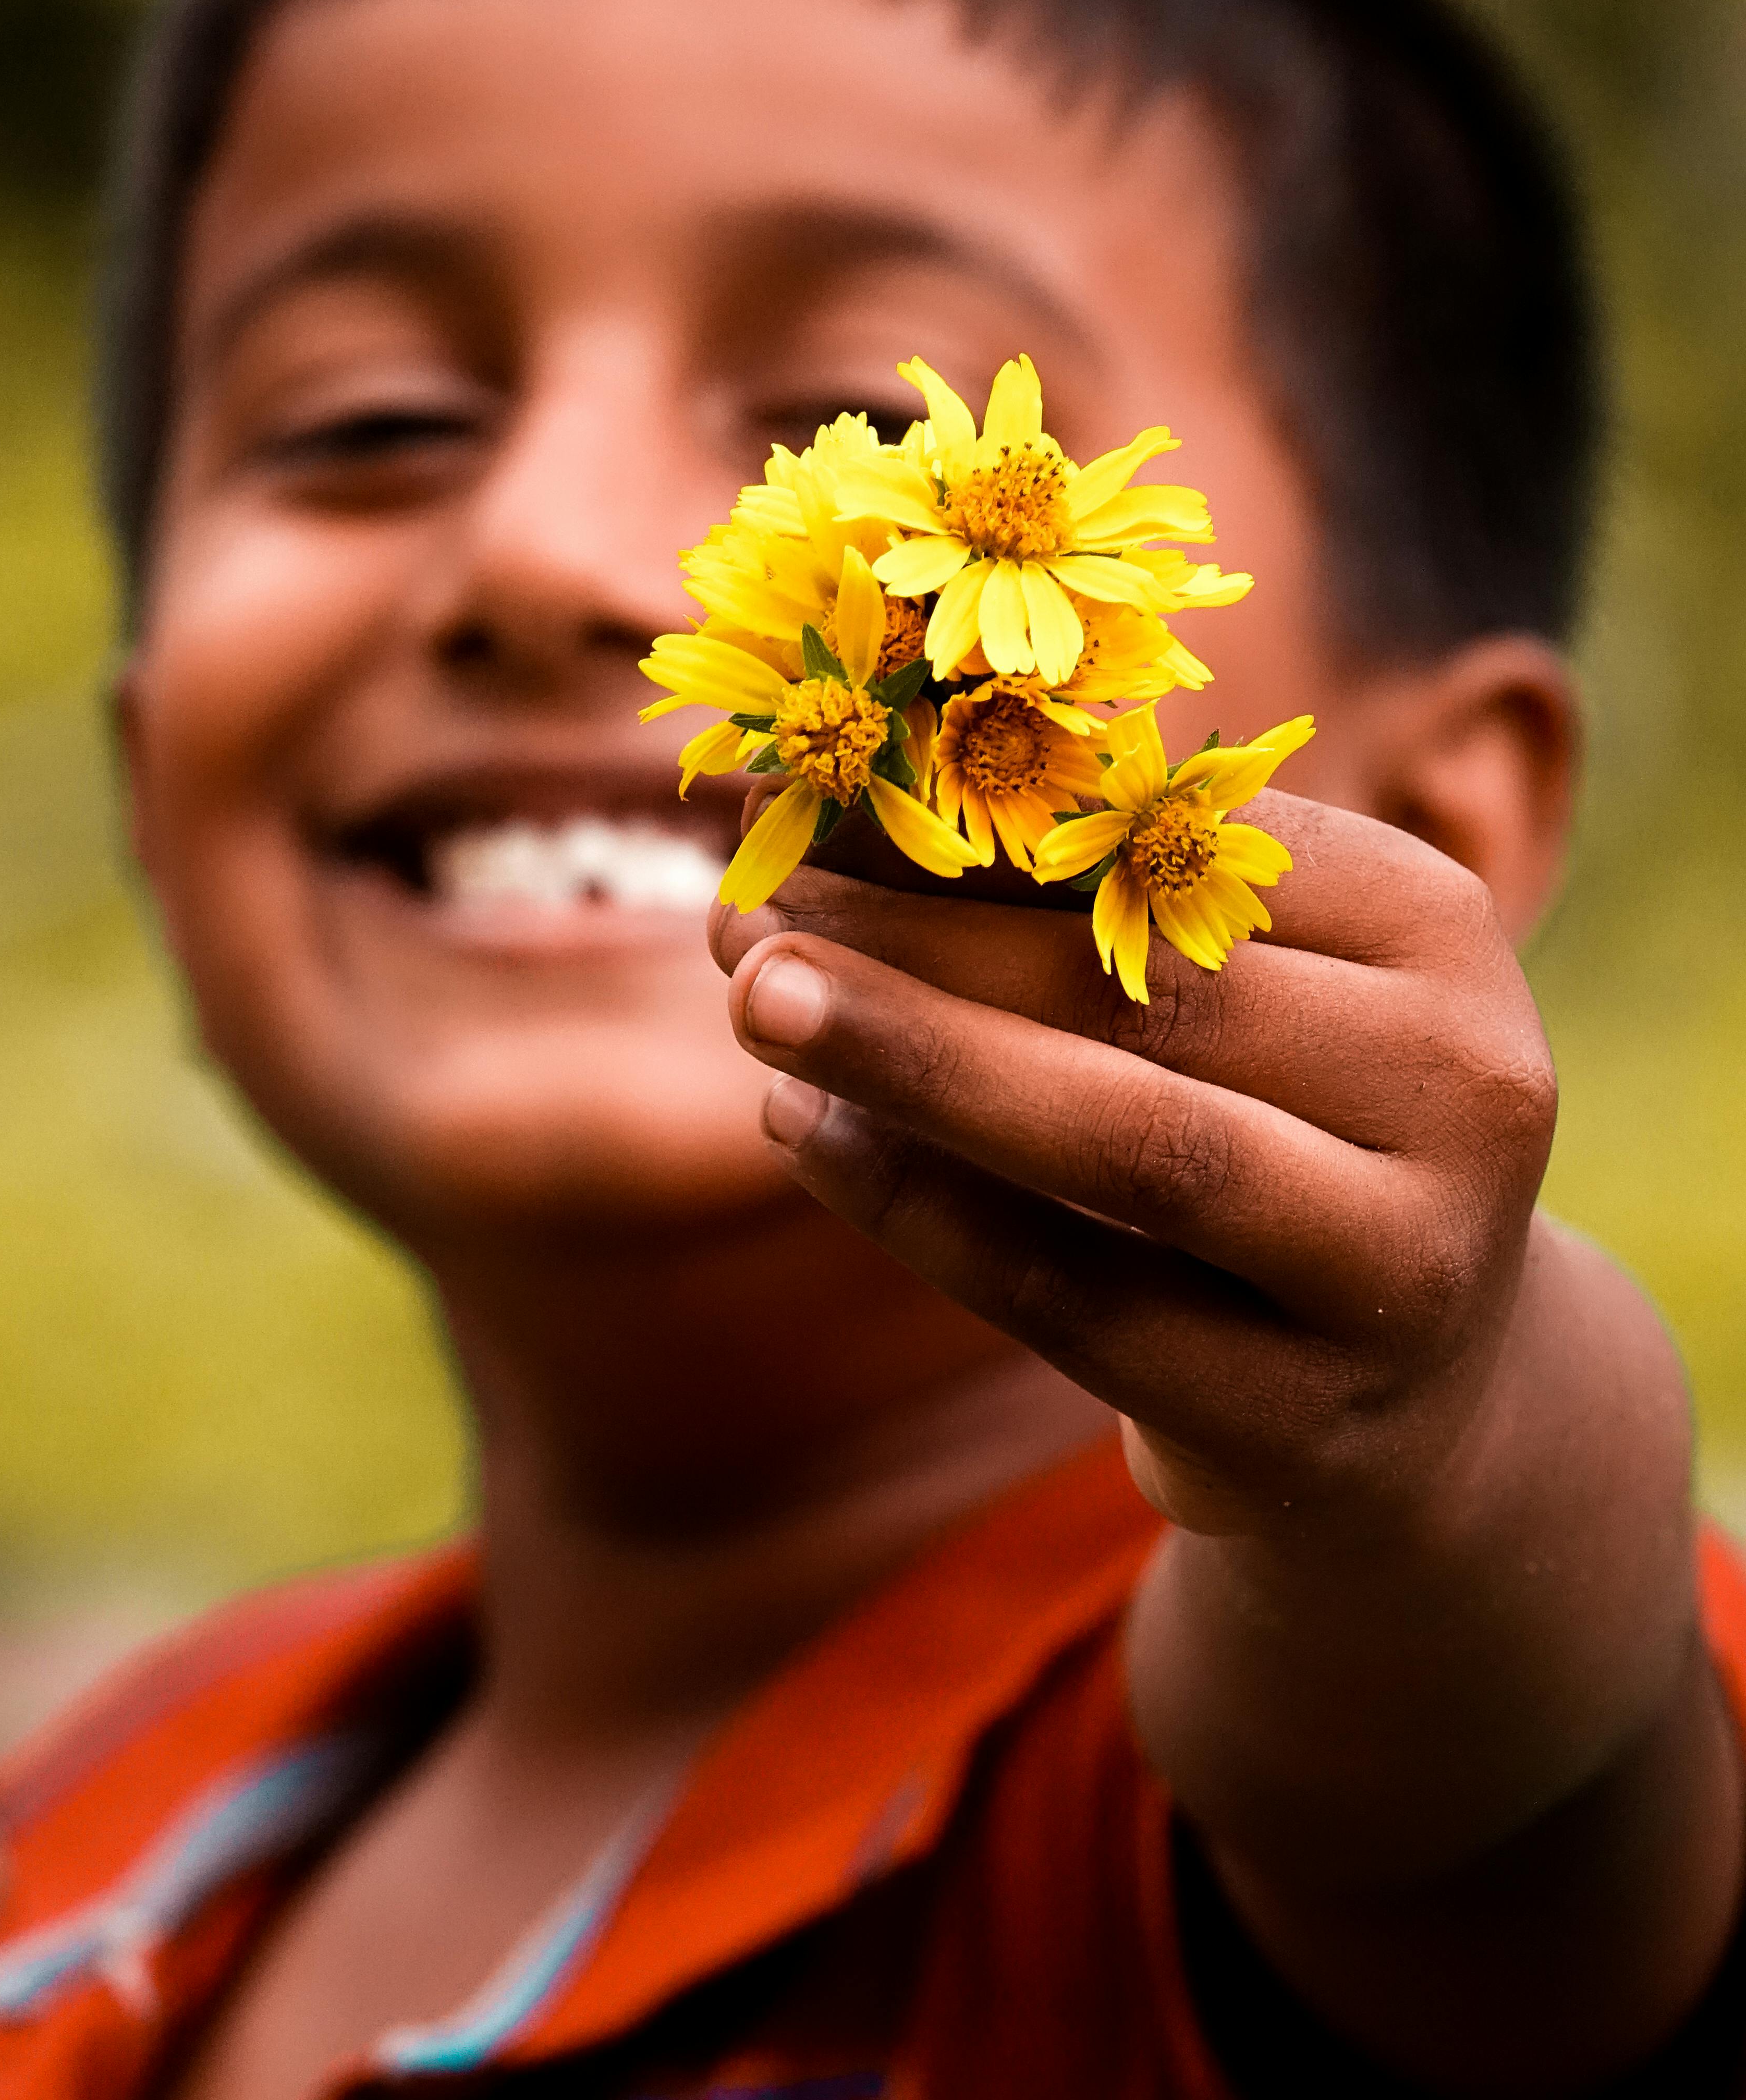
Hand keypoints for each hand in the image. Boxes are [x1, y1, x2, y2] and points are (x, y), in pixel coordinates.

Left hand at [709, 789, 1555, 1534]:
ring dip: (917, 1059)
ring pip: (1129, 1144)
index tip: (816, 789)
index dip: (984, 817)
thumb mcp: (1244, 993)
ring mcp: (1402, 1265)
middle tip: (746, 903)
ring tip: (755, 994)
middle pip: (1155, 991)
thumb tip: (838, 794)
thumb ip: (1087, 903)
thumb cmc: (1278, 1125)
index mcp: (1439, 927)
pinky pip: (1078, 1301)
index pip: (1187, 843)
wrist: (1409, 1389)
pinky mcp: (1304, 1418)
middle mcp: (1460, 1087)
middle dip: (924, 940)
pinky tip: (804, 1128)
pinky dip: (922, 1209)